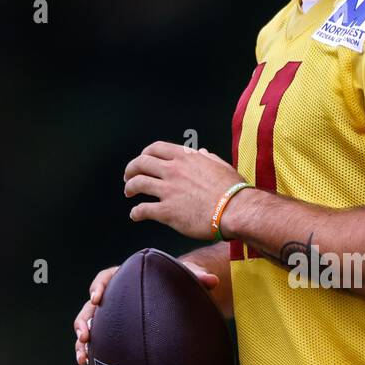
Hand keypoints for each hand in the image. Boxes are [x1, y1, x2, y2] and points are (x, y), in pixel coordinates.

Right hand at [73, 259, 218, 364]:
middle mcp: (114, 297)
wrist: (176, 297)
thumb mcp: (187, 277)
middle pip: (91, 307)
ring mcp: (112, 317)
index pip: (107, 277)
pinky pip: (99, 344)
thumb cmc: (178, 283)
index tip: (97, 298)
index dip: (98, 286)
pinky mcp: (114, 333)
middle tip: (84, 336)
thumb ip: (197, 277)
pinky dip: (93, 356)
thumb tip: (213, 281)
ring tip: (83, 359)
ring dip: (83, 343)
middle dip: (84, 322)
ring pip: (90, 327)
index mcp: (126, 278)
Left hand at [123, 141, 242, 238]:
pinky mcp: (167, 211)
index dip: (145, 154)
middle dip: (131, 169)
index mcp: (185, 157)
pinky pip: (143, 209)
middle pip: (141, 163)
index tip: (143, 161)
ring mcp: (168, 190)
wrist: (236, 210)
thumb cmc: (233, 190)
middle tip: (129, 177)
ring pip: (137, 184)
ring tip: (129, 193)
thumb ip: (208, 158)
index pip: (155, 148)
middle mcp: (173, 170)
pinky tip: (135, 215)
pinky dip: (136, 212)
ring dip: (130, 188)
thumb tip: (202, 152)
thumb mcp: (221, 166)